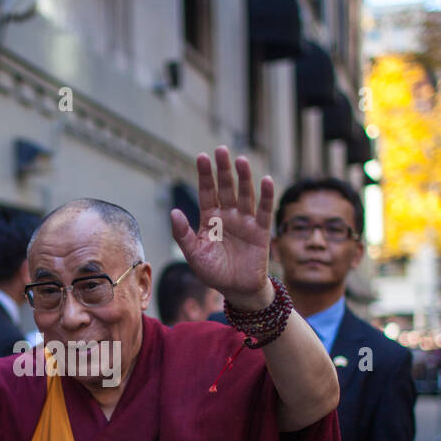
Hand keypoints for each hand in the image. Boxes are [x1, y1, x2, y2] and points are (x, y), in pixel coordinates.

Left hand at [170, 147, 275, 310]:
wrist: (236, 290)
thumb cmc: (214, 273)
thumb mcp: (194, 254)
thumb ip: (183, 234)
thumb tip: (173, 212)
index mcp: (210, 219)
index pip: (207, 192)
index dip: (205, 176)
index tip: (202, 157)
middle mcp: (228, 216)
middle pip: (226, 188)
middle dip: (223, 170)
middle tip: (221, 150)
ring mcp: (245, 221)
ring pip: (244, 195)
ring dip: (244, 178)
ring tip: (241, 160)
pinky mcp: (260, 231)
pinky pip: (264, 211)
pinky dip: (266, 196)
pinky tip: (266, 180)